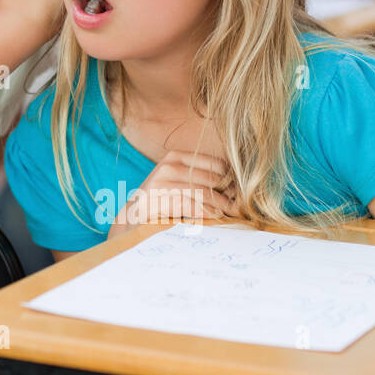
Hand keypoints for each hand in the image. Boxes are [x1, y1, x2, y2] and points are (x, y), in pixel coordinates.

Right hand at [117, 148, 239, 226]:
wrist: (133, 215)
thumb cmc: (161, 199)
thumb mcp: (177, 180)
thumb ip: (198, 177)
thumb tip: (234, 185)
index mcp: (177, 156)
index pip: (215, 164)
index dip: (231, 178)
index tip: (240, 191)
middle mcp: (170, 165)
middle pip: (213, 179)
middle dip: (229, 193)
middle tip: (241, 204)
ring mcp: (164, 181)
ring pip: (205, 192)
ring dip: (222, 205)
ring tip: (232, 212)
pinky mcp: (161, 198)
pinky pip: (194, 205)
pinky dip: (208, 212)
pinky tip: (216, 217)